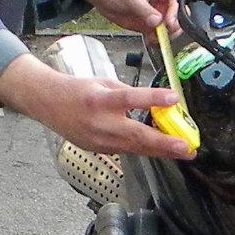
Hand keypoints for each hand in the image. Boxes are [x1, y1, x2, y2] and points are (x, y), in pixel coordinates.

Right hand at [0, 54, 192, 158]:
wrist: (48, 104)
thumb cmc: (78, 90)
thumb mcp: (103, 82)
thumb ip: (128, 93)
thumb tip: (154, 103)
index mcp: (99, 100)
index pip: (129, 99)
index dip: (152, 99)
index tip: (174, 99)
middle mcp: (98, 123)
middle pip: (135, 135)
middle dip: (164, 143)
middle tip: (186, 147)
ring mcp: (98, 141)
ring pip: (134, 148)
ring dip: (160, 151)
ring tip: (182, 152)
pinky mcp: (98, 149)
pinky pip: (126, 150)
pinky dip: (145, 150)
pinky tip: (161, 150)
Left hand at [84, 0, 176, 35]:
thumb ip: (144, 10)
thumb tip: (157, 20)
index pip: (174, 2)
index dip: (174, 13)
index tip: (169, 21)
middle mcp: (159, 2)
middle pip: (173, 17)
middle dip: (172, 26)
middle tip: (166, 32)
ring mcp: (152, 14)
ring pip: (165, 28)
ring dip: (163, 35)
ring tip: (155, 38)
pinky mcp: (144, 24)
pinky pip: (153, 34)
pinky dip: (153, 39)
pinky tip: (150, 40)